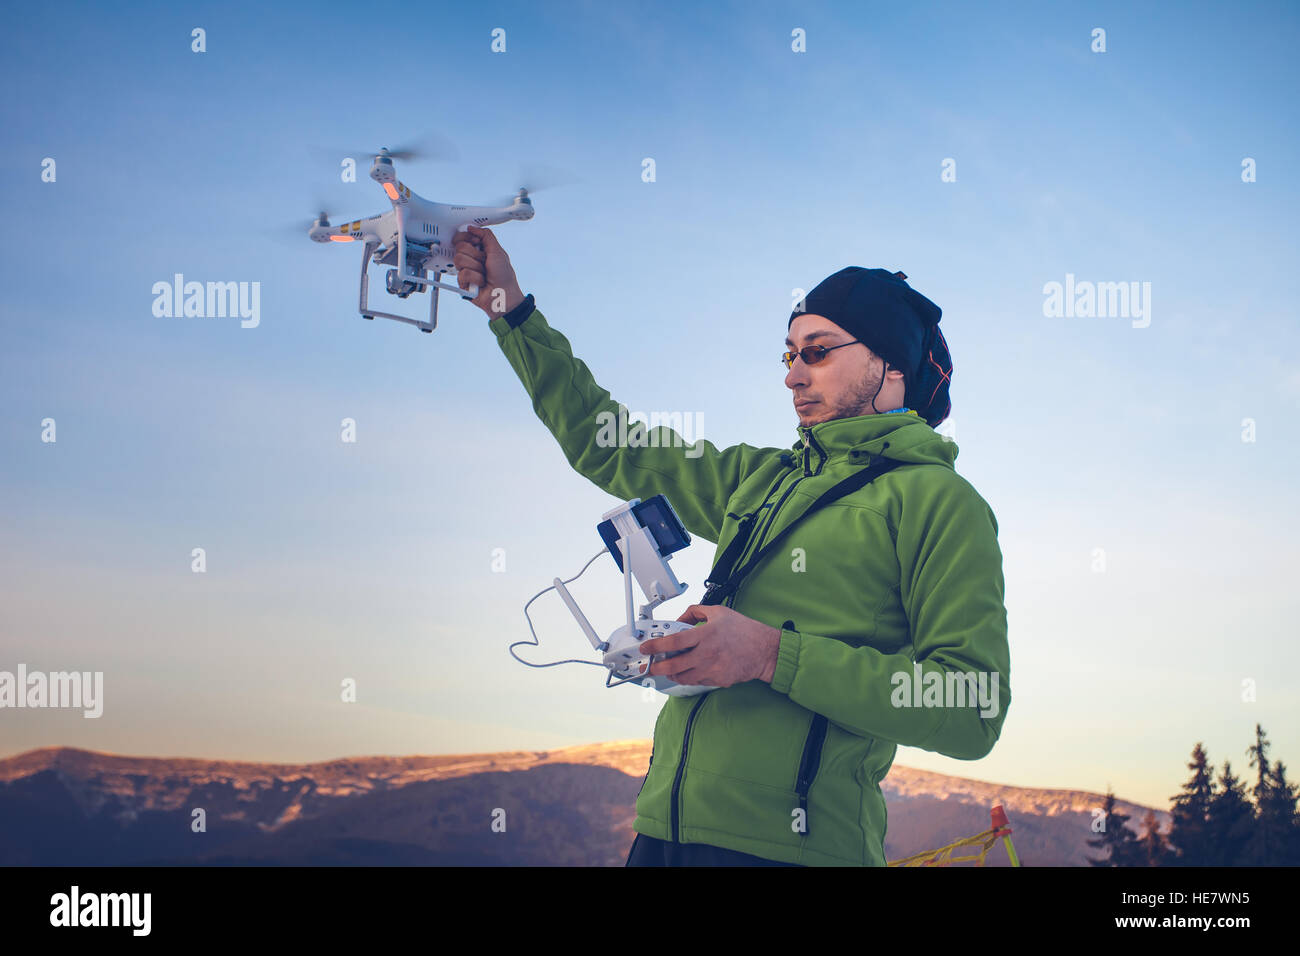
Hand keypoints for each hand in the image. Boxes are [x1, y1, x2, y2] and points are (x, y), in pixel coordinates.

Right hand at [451, 224, 524, 319]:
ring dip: (476, 267)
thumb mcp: (498, 251)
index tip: (477, 243)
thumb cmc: (504, 276)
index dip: (468, 238)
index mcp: (478, 250)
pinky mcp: (462, 282)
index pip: (462, 237)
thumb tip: (471, 228)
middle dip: (476, 255)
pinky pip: (463, 273)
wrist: (504, 295)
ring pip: (459, 259)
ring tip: (484, 274)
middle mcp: (470, 259)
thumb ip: (486, 236)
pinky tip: (481, 283)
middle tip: (484, 263)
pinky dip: (476, 278)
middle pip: (460, 247)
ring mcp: (465, 270)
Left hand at [639, 605, 781, 688]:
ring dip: (672, 674)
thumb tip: (679, 620)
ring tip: (668, 669)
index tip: (646, 648)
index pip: (673, 642)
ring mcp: (712, 669)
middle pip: (673, 666)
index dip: (656, 646)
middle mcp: (706, 654)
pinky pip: (697, 681)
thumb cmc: (745, 631)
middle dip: (657, 668)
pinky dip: (689, 677)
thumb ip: (696, 612)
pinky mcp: (718, 680)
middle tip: (650, 667)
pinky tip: (688, 671)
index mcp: (705, 635)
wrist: (765, 651)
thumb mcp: (719, 612)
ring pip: (683, 677)